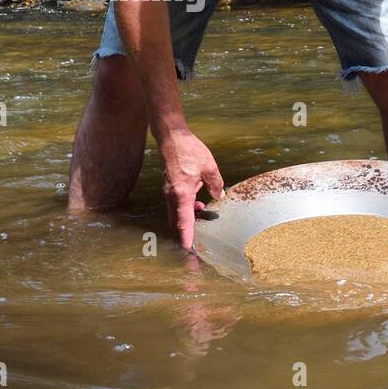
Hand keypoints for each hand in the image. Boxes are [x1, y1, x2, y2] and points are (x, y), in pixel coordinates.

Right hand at [158, 129, 224, 249]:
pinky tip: (197, 200)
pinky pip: (176, 204)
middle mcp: (172, 196)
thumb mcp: (209, 167)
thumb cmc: (189, 150)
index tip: (190, 251)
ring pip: (176, 213)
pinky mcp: (169, 187)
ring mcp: (169, 192)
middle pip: (177, 223)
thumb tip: (219, 195)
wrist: (172, 137)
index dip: (187, 238)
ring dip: (188, 218)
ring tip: (203, 211)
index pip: (184, 222)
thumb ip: (215, 183)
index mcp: (182, 194)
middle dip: (186, 233)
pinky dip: (185, 208)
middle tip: (197, 241)